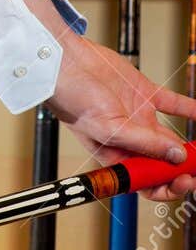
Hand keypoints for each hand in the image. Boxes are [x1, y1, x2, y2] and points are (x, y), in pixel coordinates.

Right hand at [49, 29, 195, 201]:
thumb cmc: (71, 99)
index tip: (184, 180)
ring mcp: (140, 119)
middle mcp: (130, 141)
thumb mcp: (107, 128)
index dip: (167, 186)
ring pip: (173, 138)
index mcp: (115, 157)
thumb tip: (176, 155)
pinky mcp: (146, 96)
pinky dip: (193, 110)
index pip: (146, 182)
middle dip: (185, 168)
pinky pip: (176, 106)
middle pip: (164, 163)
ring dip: (193, 144)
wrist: (67, 64)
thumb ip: (143, 143)